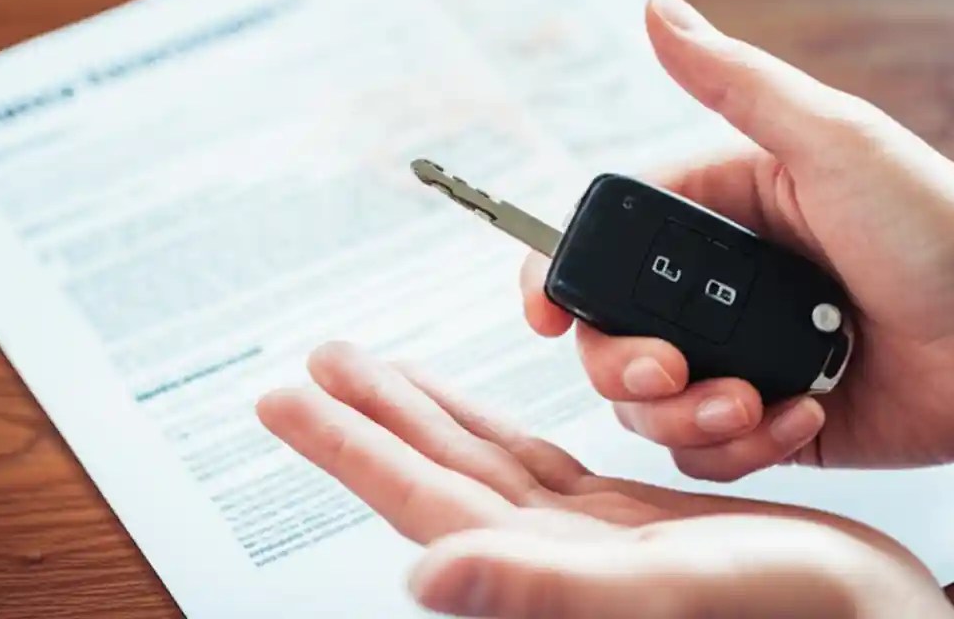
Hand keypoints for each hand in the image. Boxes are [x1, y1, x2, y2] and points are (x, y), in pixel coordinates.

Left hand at [257, 342, 953, 618]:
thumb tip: (426, 578)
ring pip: (482, 460)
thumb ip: (548, 587)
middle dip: (371, 414)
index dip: (348, 447)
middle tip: (313, 362)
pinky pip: (540, 463)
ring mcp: (586, 539)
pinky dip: (499, 429)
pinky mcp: (627, 524)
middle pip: (435, 470)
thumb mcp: (670, 591)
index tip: (283, 400)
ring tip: (369, 366)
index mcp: (542, 571)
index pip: (420, 499)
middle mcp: (548, 558)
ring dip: (425, 410)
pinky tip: (476, 410)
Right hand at [520, 0, 953, 479]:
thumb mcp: (832, 140)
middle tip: (671, 370)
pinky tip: (802, 417)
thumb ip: (735, 84)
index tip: (546, 316)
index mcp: (721, 215)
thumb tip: (657, 12)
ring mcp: (741, 357)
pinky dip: (740, 447)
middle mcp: (718, 289)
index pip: (610, 245)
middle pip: (611, 336)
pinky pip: (705, 452)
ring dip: (687, 413)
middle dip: (626, 365)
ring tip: (753, 401)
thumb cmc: (941, 229)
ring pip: (648, 405)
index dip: (561, 282)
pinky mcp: (768, 424)